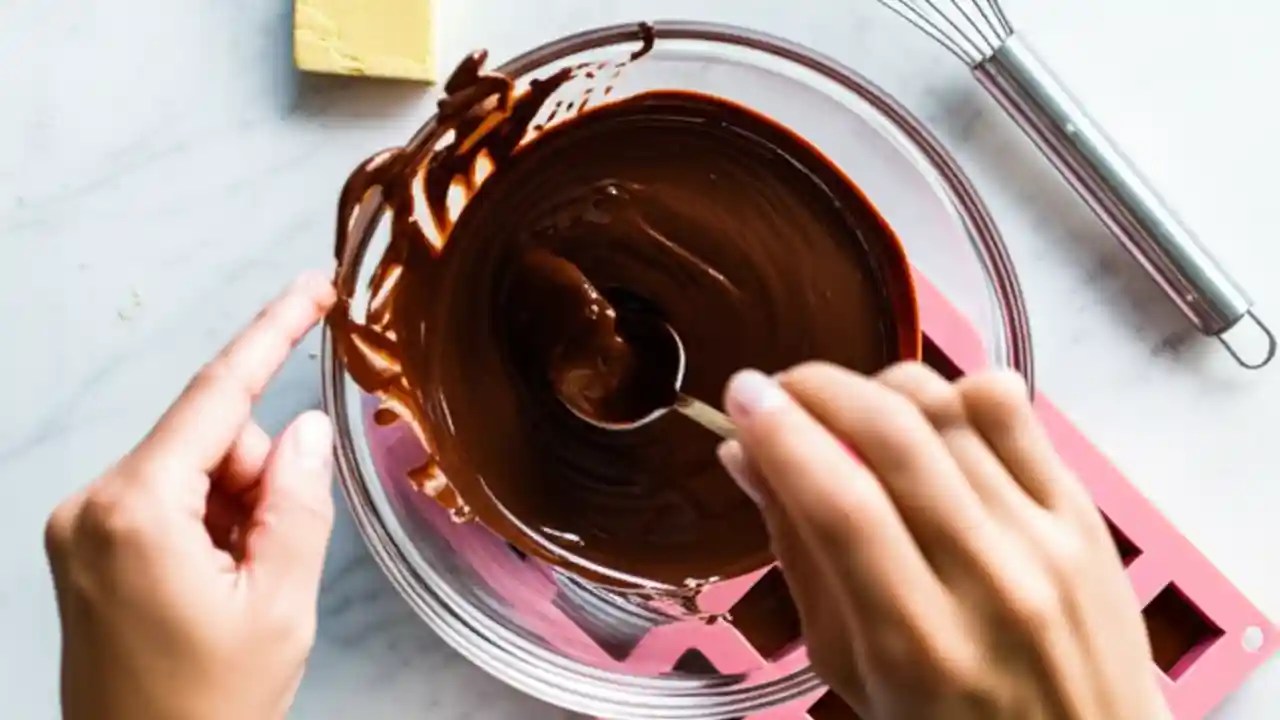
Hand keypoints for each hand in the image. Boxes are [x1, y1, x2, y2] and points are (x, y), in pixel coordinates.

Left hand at [44, 273, 337, 719]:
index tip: (311, 289)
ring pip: (192, 471)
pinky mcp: (86, 546)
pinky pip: (167, 501)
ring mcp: (81, 526)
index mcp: (136, 511)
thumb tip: (305, 429)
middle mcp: (92, 504)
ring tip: (241, 589)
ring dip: (236, 511)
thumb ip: (297, 500)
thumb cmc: (207, 710)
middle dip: (258, 480)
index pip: (216, 397)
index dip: (271, 335)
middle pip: (209, 440)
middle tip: (275, 559)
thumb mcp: (279, 604)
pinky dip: (209, 526)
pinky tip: (215, 587)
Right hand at [717, 363, 1168, 719]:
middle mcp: (992, 580)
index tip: (742, 396)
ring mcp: (1048, 540)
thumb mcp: (847, 668)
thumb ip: (800, 556)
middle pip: (895, 436)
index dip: (779, 433)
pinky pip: (1016, 411)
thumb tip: (746, 455)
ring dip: (879, 386)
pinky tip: (929, 415)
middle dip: (820, 388)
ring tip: (850, 410)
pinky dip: (956, 390)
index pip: (839, 503)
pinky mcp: (1085, 512)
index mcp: (918, 643)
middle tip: (782, 390)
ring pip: (952, 408)